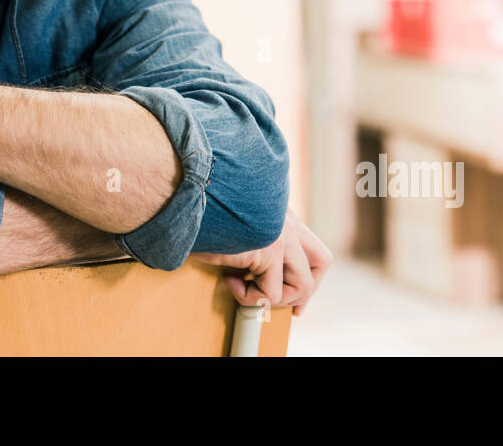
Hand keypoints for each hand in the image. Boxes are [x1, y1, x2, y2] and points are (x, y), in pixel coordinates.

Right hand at [192, 210, 331, 315]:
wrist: (180, 195)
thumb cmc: (195, 210)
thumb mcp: (233, 224)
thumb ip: (254, 239)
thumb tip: (259, 274)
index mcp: (277, 208)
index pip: (309, 244)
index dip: (306, 273)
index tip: (290, 293)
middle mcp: (285, 217)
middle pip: (322, 261)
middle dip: (305, 291)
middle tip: (291, 308)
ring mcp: (282, 231)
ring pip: (302, 284)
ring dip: (271, 298)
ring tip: (243, 285)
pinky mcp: (271, 248)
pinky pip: (271, 294)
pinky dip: (247, 297)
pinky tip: (227, 279)